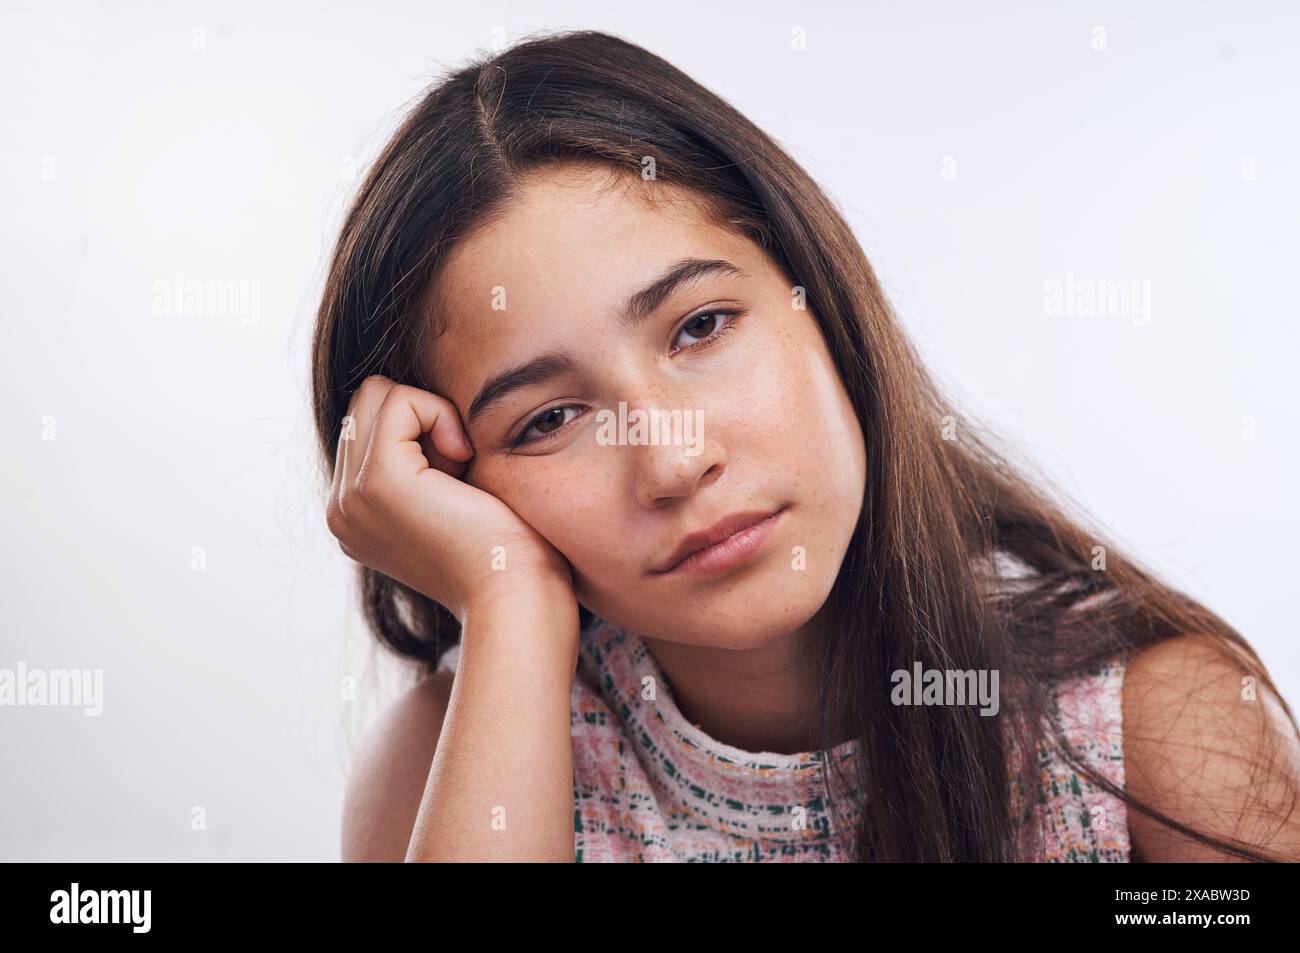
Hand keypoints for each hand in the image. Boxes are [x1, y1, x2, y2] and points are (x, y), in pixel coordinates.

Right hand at [325, 374, 573, 620]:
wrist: (514, 597)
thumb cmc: (504, 552)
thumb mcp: (449, 499)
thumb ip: (421, 463)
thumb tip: (421, 410)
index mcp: (355, 515)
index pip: (368, 423)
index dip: (422, 428)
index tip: (460, 473)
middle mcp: (342, 508)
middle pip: (368, 402)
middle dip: (421, 418)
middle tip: (460, 468)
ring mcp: (351, 497)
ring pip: (380, 395)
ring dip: (432, 417)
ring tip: (460, 469)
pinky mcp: (378, 482)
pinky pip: (400, 400)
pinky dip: (441, 414)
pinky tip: (465, 459)